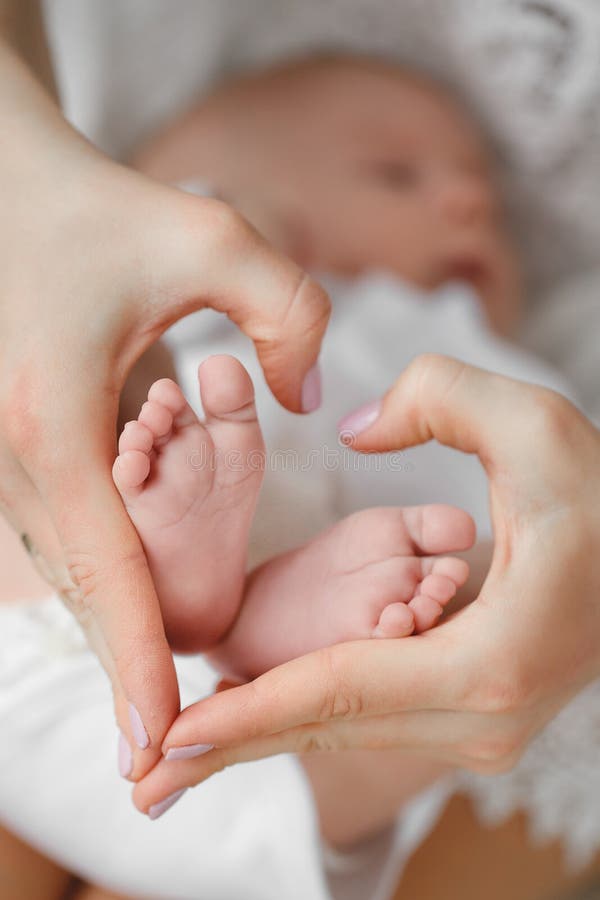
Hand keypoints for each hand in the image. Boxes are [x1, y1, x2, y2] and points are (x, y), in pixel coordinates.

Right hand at [0, 45, 329, 777]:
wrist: (5, 189)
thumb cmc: (100, 211)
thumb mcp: (213, 240)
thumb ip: (290, 316)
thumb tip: (307, 406)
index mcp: (56, 423)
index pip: (106, 571)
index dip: (138, 660)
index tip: (160, 738)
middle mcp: (13, 460)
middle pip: (81, 595)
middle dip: (126, 669)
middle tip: (164, 759)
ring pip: (64, 578)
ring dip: (114, 635)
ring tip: (157, 705)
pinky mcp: (9, 454)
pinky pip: (57, 541)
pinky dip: (99, 588)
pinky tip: (134, 617)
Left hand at [132, 354, 599, 812]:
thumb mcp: (533, 427)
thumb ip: (438, 401)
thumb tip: (356, 427)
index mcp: (486, 660)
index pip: (339, 691)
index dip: (248, 714)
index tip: (168, 743)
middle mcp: (478, 716)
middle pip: (328, 731)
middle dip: (230, 751)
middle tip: (140, 784)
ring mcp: (478, 727)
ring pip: (343, 734)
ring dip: (258, 742)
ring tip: (173, 766)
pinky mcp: (472, 714)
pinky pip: (367, 719)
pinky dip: (302, 723)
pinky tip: (249, 726)